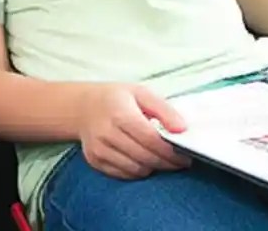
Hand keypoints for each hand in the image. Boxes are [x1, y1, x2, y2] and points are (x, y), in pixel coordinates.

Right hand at [76, 84, 190, 179]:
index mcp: (120, 114)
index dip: (170, 151)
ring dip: (153, 167)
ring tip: (161, 159)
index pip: (150, 139)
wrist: (82, 107)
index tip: (185, 156)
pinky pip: (124, 174)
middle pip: (145, 157)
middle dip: (167, 163)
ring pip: (136, 169)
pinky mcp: (95, 160)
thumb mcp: (141, 93)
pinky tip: (144, 160)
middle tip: (179, 161)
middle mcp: (106, 133)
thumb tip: (182, 129)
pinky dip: (138, 171)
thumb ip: (164, 110)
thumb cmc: (116, 99)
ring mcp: (99, 149)